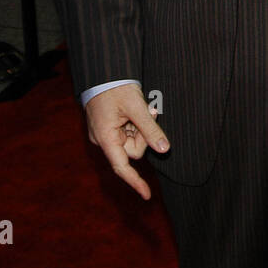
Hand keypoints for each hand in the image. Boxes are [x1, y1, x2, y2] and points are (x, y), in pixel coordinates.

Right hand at [85, 83, 169, 200]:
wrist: (103, 72)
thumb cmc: (117, 87)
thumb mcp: (137, 107)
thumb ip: (150, 129)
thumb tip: (164, 149)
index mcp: (105, 138)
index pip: (121, 167)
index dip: (135, 182)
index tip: (147, 195)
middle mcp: (103, 140)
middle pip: (132, 151)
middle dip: (145, 135)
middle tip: (150, 112)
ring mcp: (105, 134)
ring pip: (132, 141)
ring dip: (141, 127)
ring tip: (141, 108)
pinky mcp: (109, 128)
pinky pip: (128, 133)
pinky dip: (136, 124)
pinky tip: (136, 109)